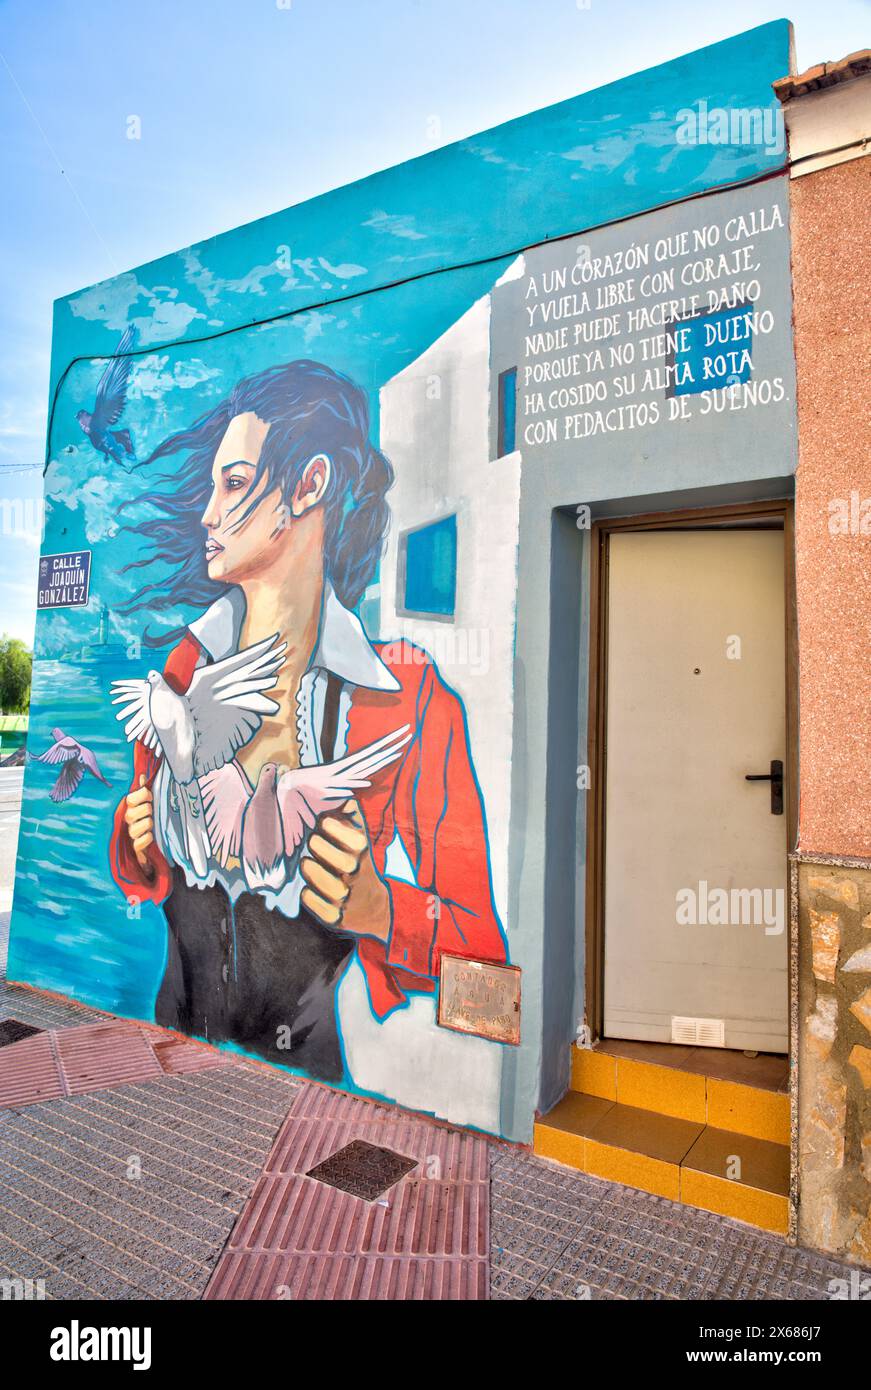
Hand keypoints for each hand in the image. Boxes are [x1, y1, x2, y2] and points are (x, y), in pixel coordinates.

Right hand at [124, 774, 154, 871]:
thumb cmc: (146, 821)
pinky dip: (147, 838)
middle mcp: (127, 819)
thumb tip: (141, 775)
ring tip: (150, 826)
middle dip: (148, 810)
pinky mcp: (135, 847)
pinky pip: (142, 841)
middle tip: (151, 813)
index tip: (150, 797)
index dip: (143, 795)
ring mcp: (130, 833)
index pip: (131, 798)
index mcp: (128, 808)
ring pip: (143, 824)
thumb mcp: (146, 805)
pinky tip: (150, 836)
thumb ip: (143, 791)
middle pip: (139, 810)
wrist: (146, 847)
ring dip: (149, 824)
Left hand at [300, 799, 389, 942]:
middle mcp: (353, 871)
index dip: (324, 825)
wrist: (379, 910)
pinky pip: (307, 897)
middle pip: (314, 844)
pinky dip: (309, 893)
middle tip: (317, 848)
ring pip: (309, 869)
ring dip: (308, 866)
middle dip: (314, 844)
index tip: (326, 829)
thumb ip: (356, 816)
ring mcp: (342, 896)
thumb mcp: (365, 841)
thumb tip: (346, 797)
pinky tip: (317, 890)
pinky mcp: (333, 917)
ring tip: (314, 866)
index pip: (327, 824)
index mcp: (362, 848)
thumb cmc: (365, 867)